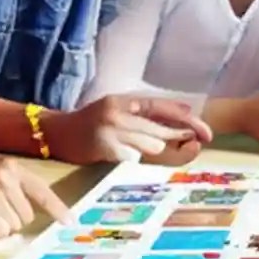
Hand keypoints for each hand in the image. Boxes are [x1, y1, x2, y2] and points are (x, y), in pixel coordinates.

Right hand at [45, 96, 212, 164]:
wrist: (56, 133)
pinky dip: (132, 159)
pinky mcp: (105, 149)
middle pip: (160, 131)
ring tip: (133, 145)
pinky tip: (116, 154)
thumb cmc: (92, 123)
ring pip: (150, 147)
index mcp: (124, 100)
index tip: (202, 130)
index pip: (161, 107)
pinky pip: (133, 158)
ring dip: (151, 151)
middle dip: (178, 139)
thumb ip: (145, 113)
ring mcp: (112, 131)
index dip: (184, 118)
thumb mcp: (118, 110)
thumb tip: (184, 117)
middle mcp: (119, 112)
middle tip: (194, 143)